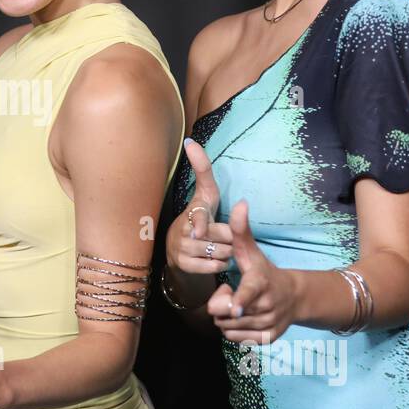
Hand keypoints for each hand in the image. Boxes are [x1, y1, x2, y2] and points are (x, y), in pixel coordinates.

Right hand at [166, 138, 233, 273]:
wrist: (179, 253)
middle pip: (224, 236)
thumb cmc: (199, 218)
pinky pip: (214, 266)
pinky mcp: (182, 264)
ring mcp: (181, 247)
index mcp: (193, 209)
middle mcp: (184, 228)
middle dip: (229, 238)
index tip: (200, 231)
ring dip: (226, 253)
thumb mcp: (205, 194)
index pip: (199, 214)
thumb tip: (189, 141)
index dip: (201, 223)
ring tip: (217, 248)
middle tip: (222, 238)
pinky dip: (219, 265)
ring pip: (221, 252)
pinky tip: (214, 260)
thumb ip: (201, 169)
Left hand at [209, 200, 297, 344]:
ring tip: (238, 304)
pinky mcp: (268, 339)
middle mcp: (266, 306)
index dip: (238, 301)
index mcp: (260, 283)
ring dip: (226, 317)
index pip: (248, 293)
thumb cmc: (264, 271)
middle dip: (221, 304)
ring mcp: (268, 324)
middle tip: (231, 293)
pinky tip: (243, 318)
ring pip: (227, 328)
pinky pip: (235, 339)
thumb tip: (240, 203)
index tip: (233, 308)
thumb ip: (241, 230)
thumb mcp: (251, 251)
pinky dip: (233, 330)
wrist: (294, 297)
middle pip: (225, 313)